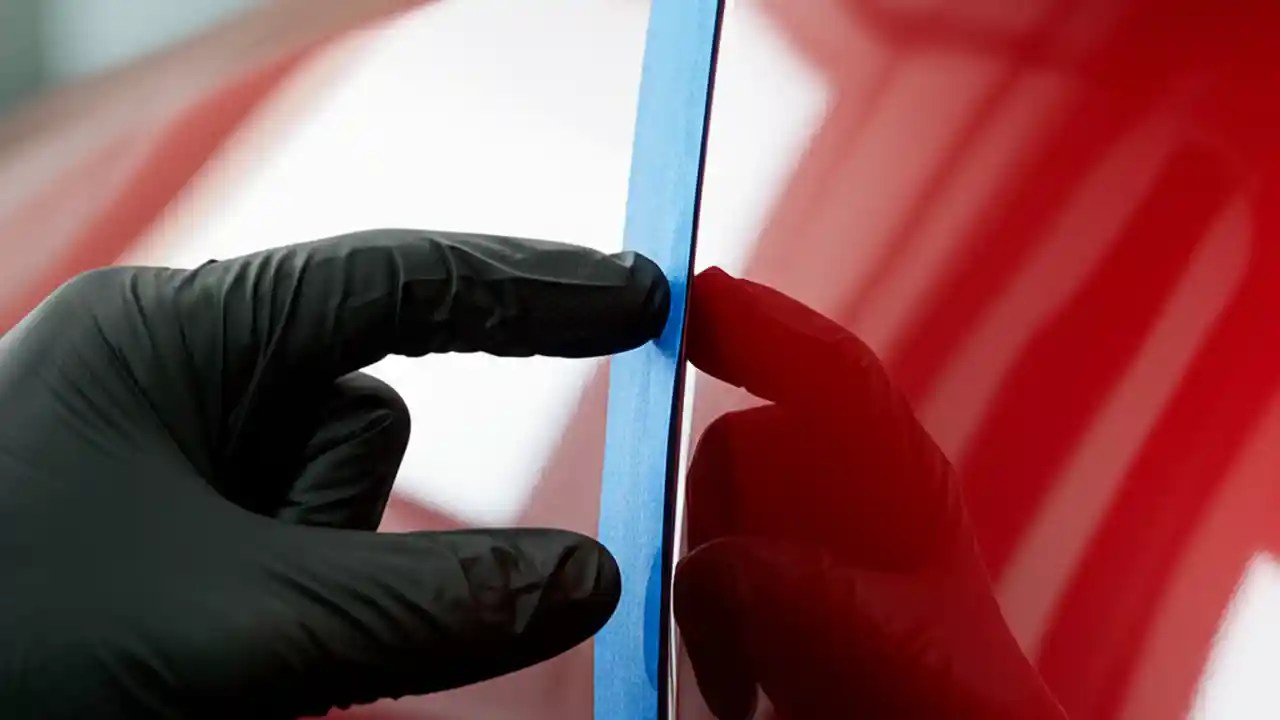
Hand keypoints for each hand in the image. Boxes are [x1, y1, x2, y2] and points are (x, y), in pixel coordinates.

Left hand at [0, 230, 668, 718]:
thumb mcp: (230, 627)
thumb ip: (428, 605)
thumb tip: (588, 579)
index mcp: (172, 340)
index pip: (398, 282)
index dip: (532, 285)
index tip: (640, 294)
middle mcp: (174, 389)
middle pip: (366, 427)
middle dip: (351, 524)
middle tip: (259, 618)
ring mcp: (172, 474)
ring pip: (338, 517)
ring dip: (313, 595)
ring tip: (198, 658)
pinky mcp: (176, 553)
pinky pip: (299, 571)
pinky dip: (290, 624)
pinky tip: (203, 669)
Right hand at [673, 269, 1065, 719]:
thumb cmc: (941, 705)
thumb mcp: (856, 635)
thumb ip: (768, 581)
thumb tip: (705, 568)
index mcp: (899, 478)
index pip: (829, 368)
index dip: (761, 321)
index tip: (693, 296)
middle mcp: (858, 497)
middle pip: (749, 440)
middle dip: (721, 511)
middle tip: (732, 594)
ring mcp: (821, 546)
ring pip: (724, 512)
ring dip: (717, 581)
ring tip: (754, 661)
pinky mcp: (791, 593)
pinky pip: (720, 571)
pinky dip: (715, 619)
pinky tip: (745, 674)